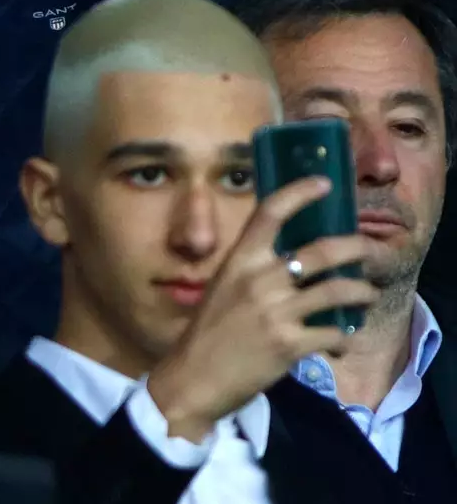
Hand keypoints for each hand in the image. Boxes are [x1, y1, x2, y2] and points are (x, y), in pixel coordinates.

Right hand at [148, 177, 381, 439]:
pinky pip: (334, 334)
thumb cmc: (207, 333)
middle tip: (367, 248)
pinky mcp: (289, 344)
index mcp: (239, 260)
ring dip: (361, 293)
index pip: (270, 212)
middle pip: (322, 250)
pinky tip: (340, 340)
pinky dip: (344, 338)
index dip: (300, 192)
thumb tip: (292, 261)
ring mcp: (276, 312)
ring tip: (365, 295)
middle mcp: (259, 279)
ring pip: (339, 291)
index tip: (323, 183)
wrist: (193, 378)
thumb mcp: (224, 289)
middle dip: (356, 247)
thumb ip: (254, 272)